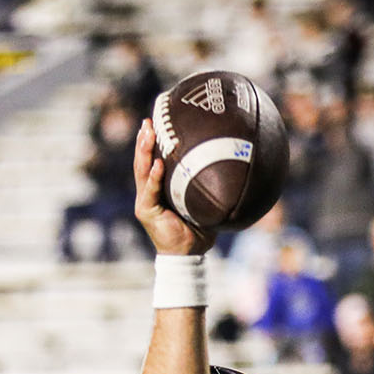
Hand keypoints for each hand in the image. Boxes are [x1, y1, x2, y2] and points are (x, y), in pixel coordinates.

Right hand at [132, 119, 212, 256]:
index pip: (152, 160)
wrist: (189, 253)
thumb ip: (206, 182)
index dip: (152, 142)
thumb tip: (231, 162)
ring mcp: (145, 201)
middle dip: (144, 140)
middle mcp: (149, 192)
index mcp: (159, 188)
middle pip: (143, 161)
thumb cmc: (199, 227)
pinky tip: (158, 163)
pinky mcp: (146, 211)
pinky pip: (151, 190)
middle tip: (149, 121)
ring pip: (142, 171)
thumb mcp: (202, 200)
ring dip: (144, 152)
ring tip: (148, 133)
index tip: (155, 121)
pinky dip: (155, 177)